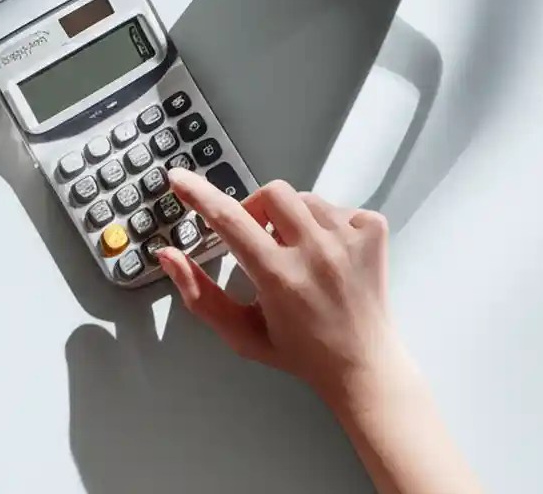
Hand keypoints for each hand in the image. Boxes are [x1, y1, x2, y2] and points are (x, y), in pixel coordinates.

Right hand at [156, 170, 400, 403]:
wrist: (364, 365)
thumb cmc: (297, 352)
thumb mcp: (240, 334)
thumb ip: (199, 295)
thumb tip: (167, 255)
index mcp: (279, 277)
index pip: (230, 220)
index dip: (199, 194)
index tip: (179, 177)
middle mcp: (317, 252)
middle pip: (270, 193)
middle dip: (255, 209)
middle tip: (257, 240)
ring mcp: (349, 239)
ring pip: (304, 199)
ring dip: (291, 219)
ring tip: (297, 254)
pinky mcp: (374, 232)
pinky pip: (336, 207)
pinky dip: (324, 223)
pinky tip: (327, 254)